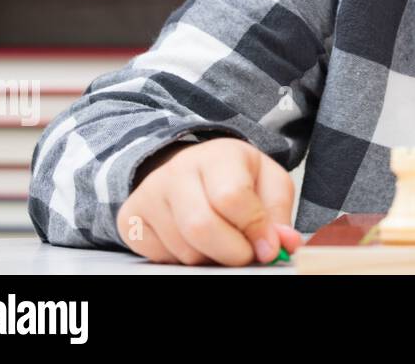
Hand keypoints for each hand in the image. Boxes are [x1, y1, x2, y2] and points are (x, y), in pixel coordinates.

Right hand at [116, 137, 302, 265]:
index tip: (269, 248)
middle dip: (231, 252)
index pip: (232, 198)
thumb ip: (278, 214)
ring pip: (182, 248)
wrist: (193, 169)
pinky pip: (159, 257)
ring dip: (209, 257)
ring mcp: (149, 194)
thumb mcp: (269, 184)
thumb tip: (284, 244)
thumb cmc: (238, 178)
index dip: (254, 230)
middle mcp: (177, 170)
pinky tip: (193, 241)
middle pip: (201, 226)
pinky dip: (182, 259)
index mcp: (218, 156)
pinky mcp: (131, 218)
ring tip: (220, 242)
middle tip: (245, 255)